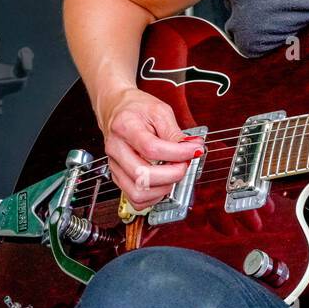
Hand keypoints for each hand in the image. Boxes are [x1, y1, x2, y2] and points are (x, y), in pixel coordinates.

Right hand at [97, 87, 202, 209]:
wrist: (116, 108)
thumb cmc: (137, 108)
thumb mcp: (160, 111)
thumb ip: (175, 132)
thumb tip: (192, 149)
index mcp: (125, 127)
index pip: (152, 149)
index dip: (177, 154)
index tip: (193, 150)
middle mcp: (116, 149)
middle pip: (142, 175)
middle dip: (172, 174)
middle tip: (184, 164)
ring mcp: (115, 165)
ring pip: (137, 192)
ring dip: (163, 188)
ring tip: (173, 174)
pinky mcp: (117, 176)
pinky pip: (134, 199)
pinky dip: (153, 197)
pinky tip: (163, 184)